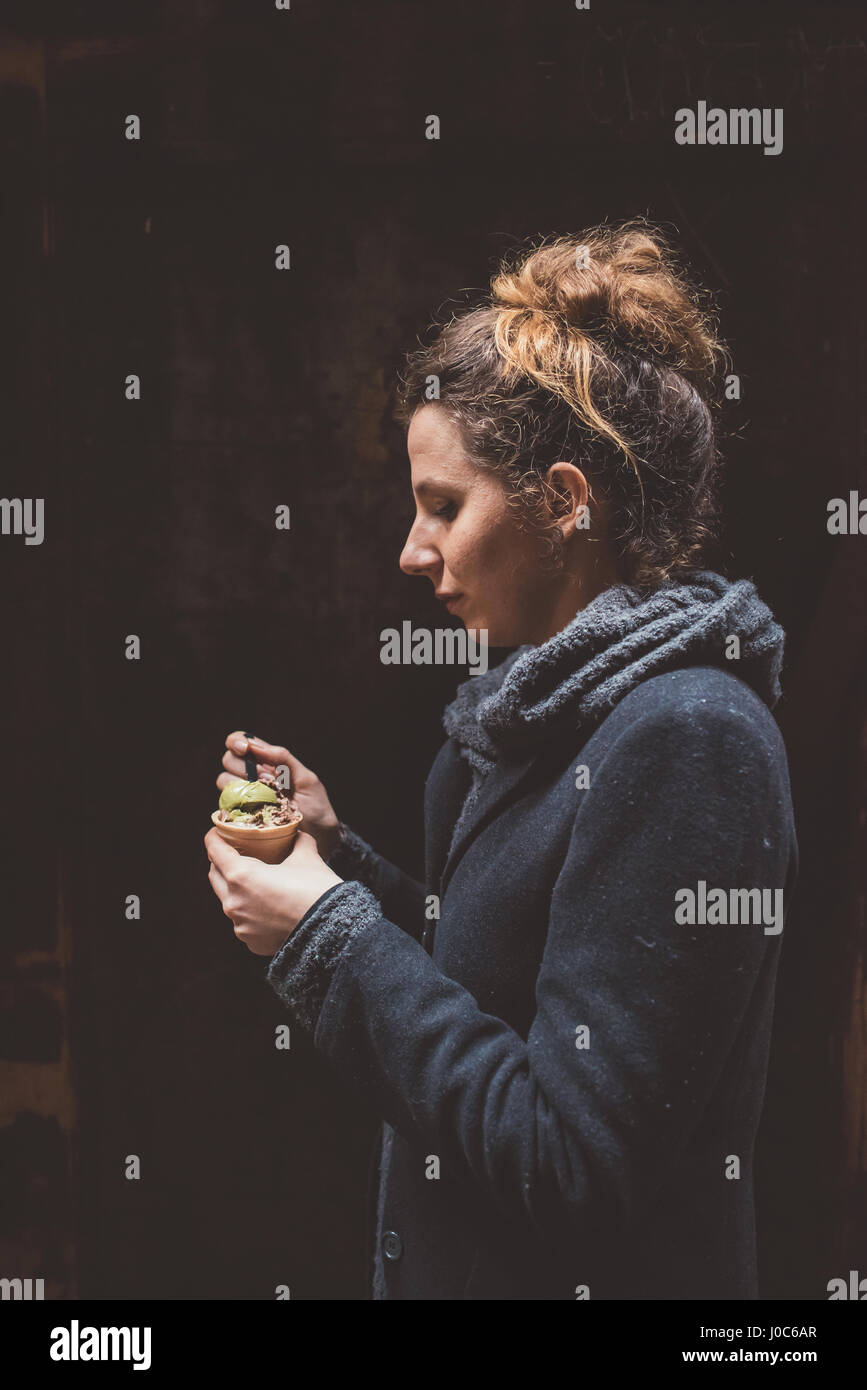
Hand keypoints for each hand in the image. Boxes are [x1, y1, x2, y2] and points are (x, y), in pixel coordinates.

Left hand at [204, 827, 342, 955]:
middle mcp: (234, 902)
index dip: (215, 837)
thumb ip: (296, 840)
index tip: (219, 830)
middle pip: (215, 875)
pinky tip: (266, 907)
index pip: (214, 850)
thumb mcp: (307, 856)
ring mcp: (240, 925)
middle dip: (221, 862)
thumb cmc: (317, 889)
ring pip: (228, 901)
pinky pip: (243, 921)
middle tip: (235, 852)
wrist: (333, 928)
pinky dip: (250, 911)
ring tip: (253, 881)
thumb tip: (296, 833)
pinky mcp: (251, 941)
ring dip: (235, 888)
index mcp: (241, 876)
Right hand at [218, 730, 340, 859]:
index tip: (244, 749)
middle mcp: (253, 778)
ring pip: (224, 781)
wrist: (318, 841)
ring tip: (263, 798)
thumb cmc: (316, 809)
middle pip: (229, 760)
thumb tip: (256, 746)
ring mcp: (245, 798)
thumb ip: (284, 759)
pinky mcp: (240, 818)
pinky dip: (234, 805)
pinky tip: (253, 811)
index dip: (237, 741)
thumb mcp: (306, 780)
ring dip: (240, 786)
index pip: (242, 742)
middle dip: (241, 766)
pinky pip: (225, 806)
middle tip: (264, 780)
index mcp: (268, 763)